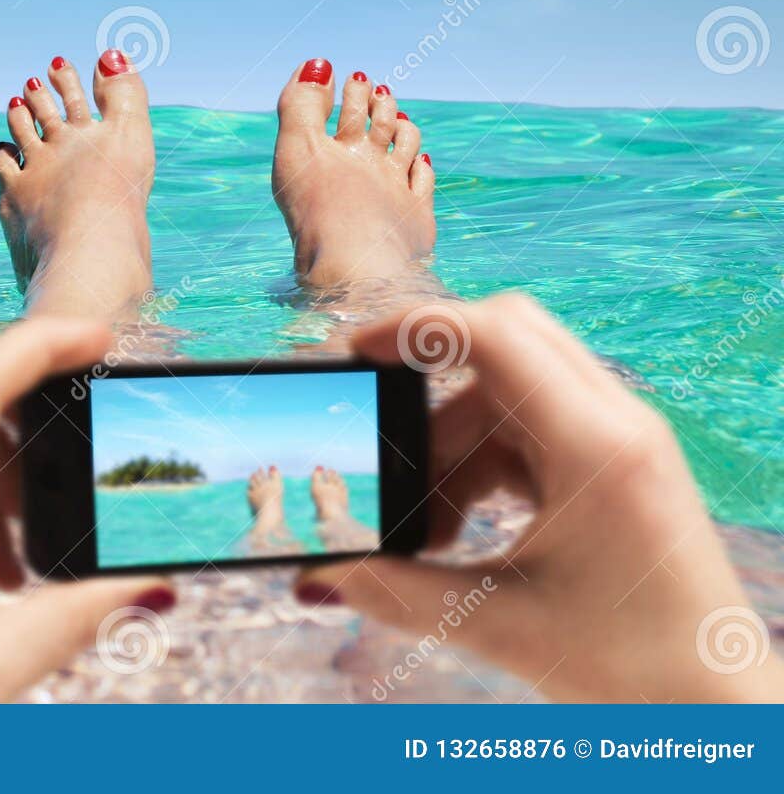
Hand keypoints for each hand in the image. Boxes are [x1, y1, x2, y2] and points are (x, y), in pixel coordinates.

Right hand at [298, 292, 783, 702]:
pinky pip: (529, 426)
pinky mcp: (614, 461)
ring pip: (508, 392)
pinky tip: (458, 529)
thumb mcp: (498, 625)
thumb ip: (396, 593)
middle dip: (428, 389)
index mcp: (598, 448)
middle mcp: (617, 424)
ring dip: (451, 445)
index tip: (357, 352)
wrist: (715, 705)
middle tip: (378, 432)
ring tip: (425, 533)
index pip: (496, 334)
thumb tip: (317, 577)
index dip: (417, 326)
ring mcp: (620, 438)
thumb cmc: (633, 670)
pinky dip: (481, 463)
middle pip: (502, 344)